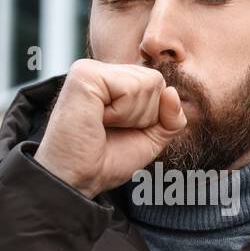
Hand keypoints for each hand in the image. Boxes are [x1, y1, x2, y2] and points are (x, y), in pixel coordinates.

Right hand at [34, 58, 187, 197]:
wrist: (77, 180)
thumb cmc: (105, 162)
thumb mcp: (150, 139)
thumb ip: (170, 118)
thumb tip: (172, 92)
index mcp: (113, 82)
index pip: (157, 85)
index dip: (150, 117)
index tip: (120, 132)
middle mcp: (100, 71)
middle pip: (155, 81)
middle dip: (143, 115)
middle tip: (110, 129)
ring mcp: (91, 70)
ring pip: (147, 83)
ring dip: (131, 116)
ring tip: (102, 125)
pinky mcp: (85, 74)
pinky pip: (130, 88)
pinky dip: (122, 113)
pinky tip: (98, 119)